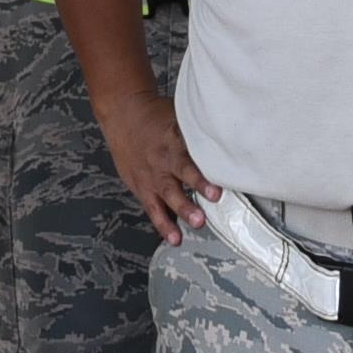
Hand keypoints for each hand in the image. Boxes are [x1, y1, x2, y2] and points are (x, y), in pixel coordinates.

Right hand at [89, 69, 207, 241]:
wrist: (122, 115)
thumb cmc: (154, 116)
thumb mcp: (178, 115)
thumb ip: (199, 130)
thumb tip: (230, 134)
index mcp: (174, 136)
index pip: (193, 147)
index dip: (207, 158)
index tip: (223, 168)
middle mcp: (164, 156)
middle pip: (182, 171)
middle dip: (199, 184)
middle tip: (214, 196)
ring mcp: (152, 174)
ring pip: (168, 194)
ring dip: (183, 209)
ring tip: (197, 221)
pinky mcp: (142, 187)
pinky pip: (154, 208)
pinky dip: (164, 224)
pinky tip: (174, 238)